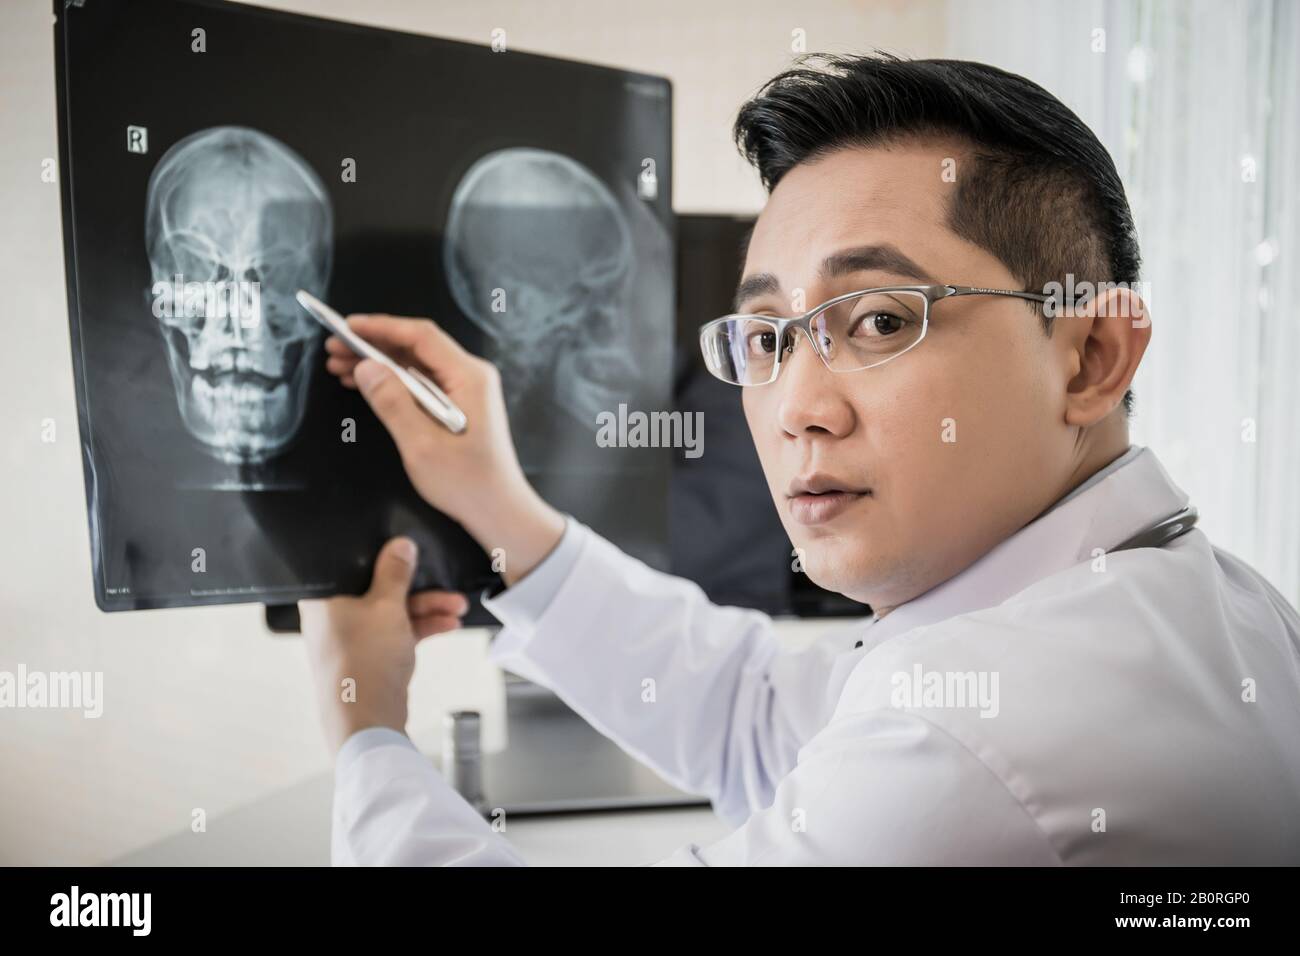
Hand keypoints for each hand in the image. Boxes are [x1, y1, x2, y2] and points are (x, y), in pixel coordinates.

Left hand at [300, 536, 468, 753]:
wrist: (367, 719)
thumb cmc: (365, 660)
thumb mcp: (386, 606)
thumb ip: (395, 573)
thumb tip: (400, 545)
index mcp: (324, 600)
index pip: (351, 566)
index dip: (380, 557)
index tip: (408, 552)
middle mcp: (335, 617)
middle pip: (380, 589)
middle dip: (420, 589)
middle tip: (447, 587)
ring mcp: (354, 639)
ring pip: (394, 612)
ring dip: (428, 609)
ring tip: (459, 608)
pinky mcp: (371, 657)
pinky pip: (398, 633)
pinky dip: (421, 628)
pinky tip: (449, 625)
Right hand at [325, 314, 564, 584]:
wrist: (498, 511)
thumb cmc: (465, 482)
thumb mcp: (421, 445)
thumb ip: (392, 402)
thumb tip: (365, 366)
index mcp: (469, 377)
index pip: (421, 337)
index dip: (381, 327)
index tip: (346, 326)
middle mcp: (471, 376)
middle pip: (416, 348)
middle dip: (373, 345)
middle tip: (333, 350)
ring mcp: (466, 390)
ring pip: (415, 365)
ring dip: (378, 364)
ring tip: (339, 367)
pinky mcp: (458, 405)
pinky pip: (420, 383)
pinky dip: (391, 382)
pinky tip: (363, 385)